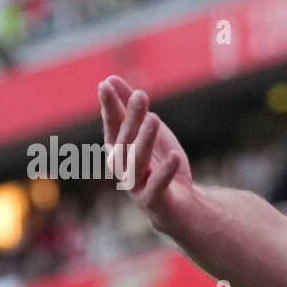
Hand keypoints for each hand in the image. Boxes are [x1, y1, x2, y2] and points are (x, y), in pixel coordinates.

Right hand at [98, 75, 195, 233]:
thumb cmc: (160, 166)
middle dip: (132, 118)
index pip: (112, 124)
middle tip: (141, 95)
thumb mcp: (149, 133)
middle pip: (126, 140)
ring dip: (145, 140)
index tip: (106, 84)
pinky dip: (164, 172)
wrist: (180, 207)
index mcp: (119, 149)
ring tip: (154, 119)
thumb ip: (130, 109)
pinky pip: (157, 186)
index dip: (109, 106)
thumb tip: (110, 78)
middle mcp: (122, 167)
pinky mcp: (153, 202)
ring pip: (137, 162)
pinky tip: (174, 156)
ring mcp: (136, 186)